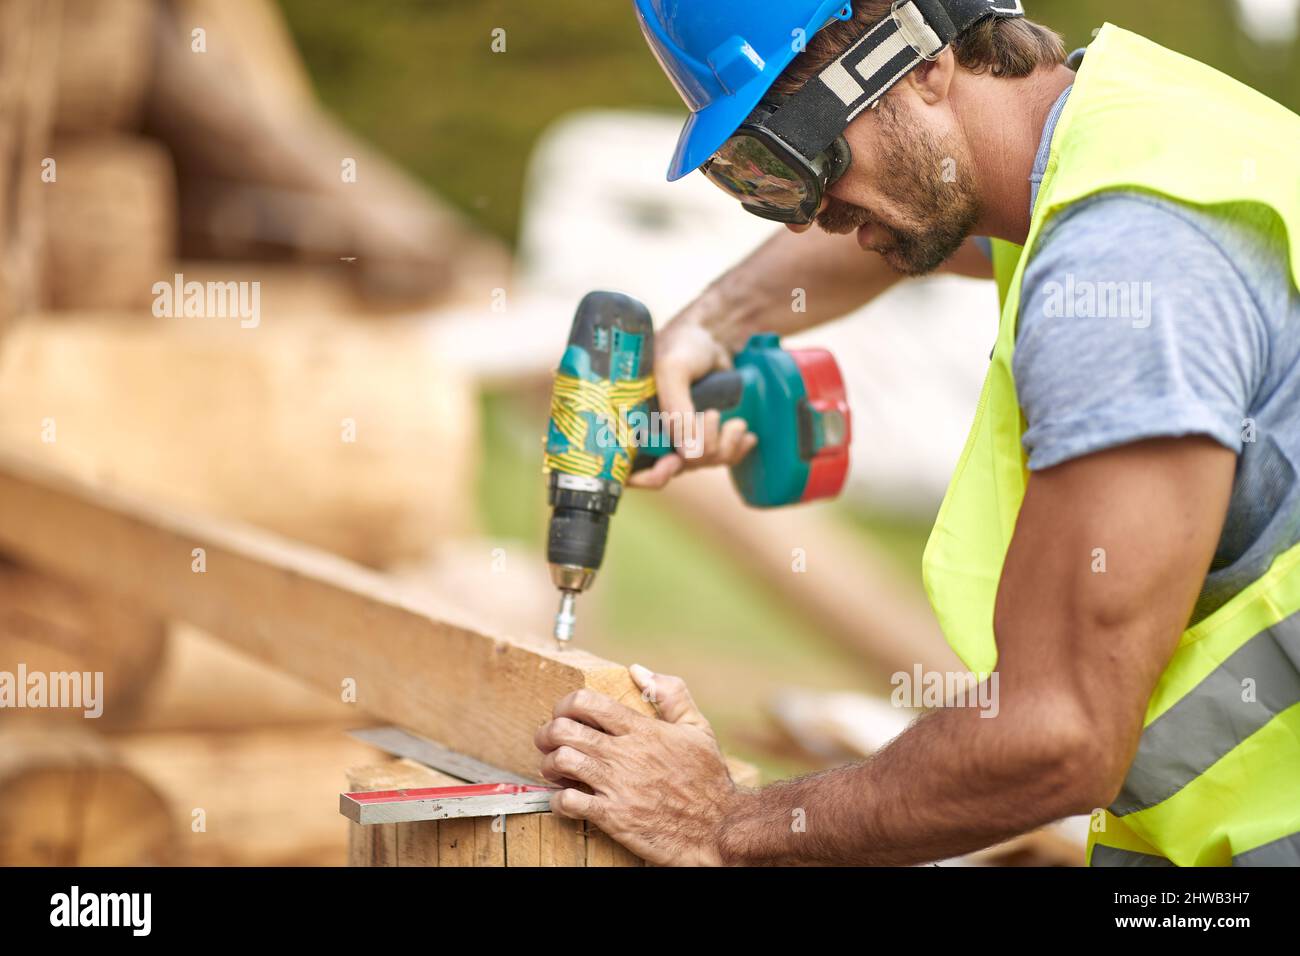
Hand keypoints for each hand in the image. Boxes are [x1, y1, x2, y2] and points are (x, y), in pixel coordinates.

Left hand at [534, 664, 738, 865]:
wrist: (719, 827)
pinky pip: (568, 802)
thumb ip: (671, 694)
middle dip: (547, 733)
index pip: (587, 703)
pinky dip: (557, 800)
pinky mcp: (613, 817)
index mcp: (641, 730)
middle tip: (548, 741)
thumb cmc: (708, 779)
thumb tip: (639, 670)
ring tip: (554, 770)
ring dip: (549, 765)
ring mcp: (617, 785)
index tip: (563, 713)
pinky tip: (564, 799)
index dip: (565, 704)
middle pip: (564, 730)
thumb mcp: (697, 729)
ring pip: (561, 761)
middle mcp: (624, 754)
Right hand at [627, 318, 756, 489]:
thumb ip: (676, 411)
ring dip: (723, 447)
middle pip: (673, 469)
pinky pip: (717, 459)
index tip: (673, 462)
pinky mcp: (701, 436)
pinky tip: (746, 436)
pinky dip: (735, 450)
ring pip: (699, 465)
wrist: (713, 334)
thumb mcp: (673, 370)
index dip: (649, 476)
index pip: (627, 470)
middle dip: (700, 450)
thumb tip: (687, 455)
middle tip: (714, 417)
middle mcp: (648, 433)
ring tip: (737, 422)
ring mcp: (676, 437)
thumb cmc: (683, 344)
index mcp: (628, 420)